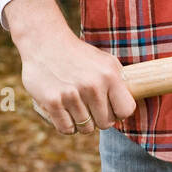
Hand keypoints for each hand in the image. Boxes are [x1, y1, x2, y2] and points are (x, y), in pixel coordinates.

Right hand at [5, 0, 136, 134]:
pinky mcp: (52, 101)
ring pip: (85, 129)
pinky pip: (66, 129)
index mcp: (110, 75)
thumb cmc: (78, 55)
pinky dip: (66, 125)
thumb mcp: (105, 62)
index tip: (110, 108)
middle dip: (99, 118)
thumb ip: (119, 83)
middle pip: (105, 123)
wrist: (44, 42)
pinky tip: (64, 111)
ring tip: (75, 105)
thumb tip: (127, 109)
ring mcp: (72, 94)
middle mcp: (93, 86)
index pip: (126, 111)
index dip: (118, 112)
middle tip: (90, 107)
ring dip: (81, 121)